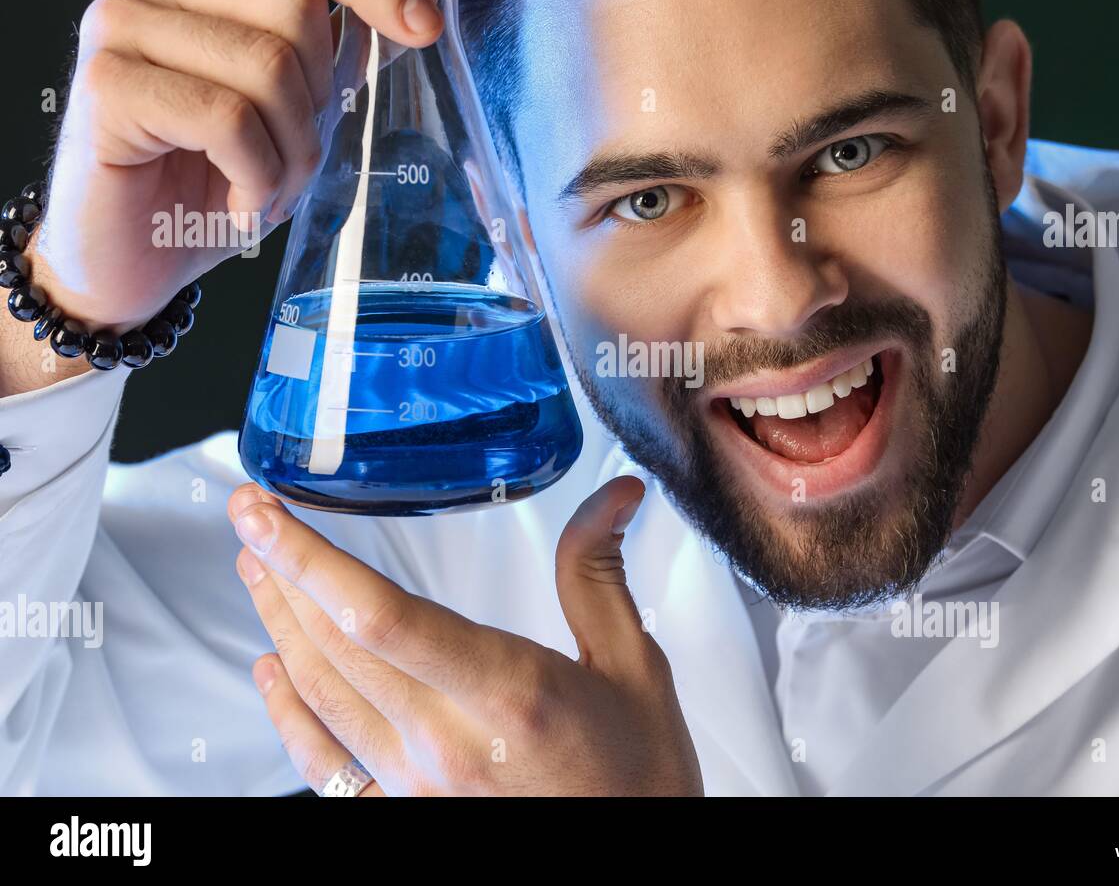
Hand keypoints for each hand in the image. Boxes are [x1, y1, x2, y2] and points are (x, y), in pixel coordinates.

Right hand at [33, 0, 443, 334]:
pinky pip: (229, 119)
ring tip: (265, 189)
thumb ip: (356, 37)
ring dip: (291, 152)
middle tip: (293, 156)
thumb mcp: (304, 107)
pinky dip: (254, 178)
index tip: (425, 28)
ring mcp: (120, 24)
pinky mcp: (106, 84)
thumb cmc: (212, 179)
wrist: (138, 258)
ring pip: (269, 66)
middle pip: (296, 4)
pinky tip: (237, 205)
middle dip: (320, 99)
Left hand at [225, 478, 704, 796]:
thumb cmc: (638, 780)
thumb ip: (598, 575)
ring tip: (259, 569)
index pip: (382, 617)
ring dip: (280, 623)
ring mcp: (419, 784)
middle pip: (335, 647)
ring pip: (321, 694)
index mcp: (508, 692)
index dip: (311, 559)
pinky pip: (324, 762)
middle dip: (283, 571)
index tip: (269, 511)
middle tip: (253, 517)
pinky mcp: (407, 811)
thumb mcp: (634, 667)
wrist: (639, 858)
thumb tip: (612, 496)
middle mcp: (449, 742)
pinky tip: (272, 671)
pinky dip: (288, 711)